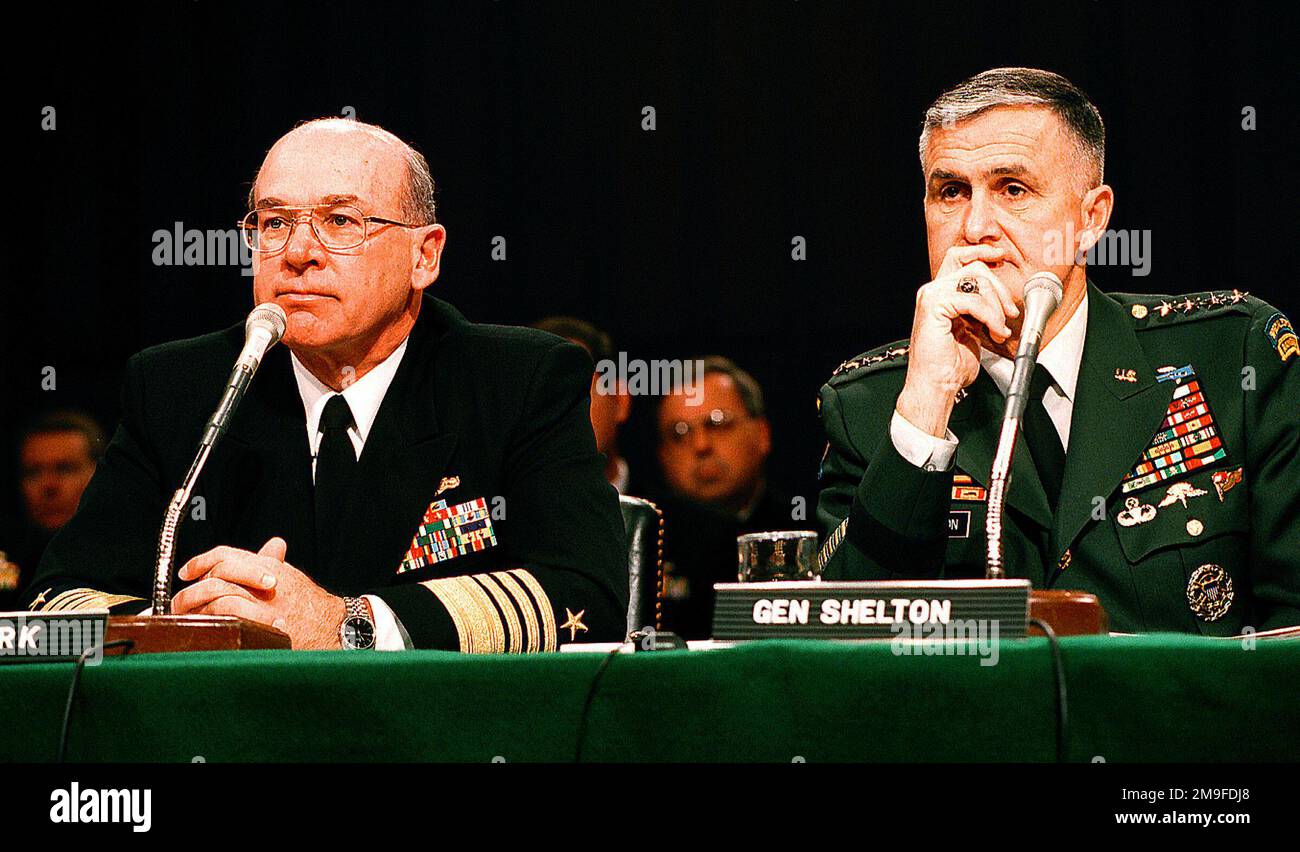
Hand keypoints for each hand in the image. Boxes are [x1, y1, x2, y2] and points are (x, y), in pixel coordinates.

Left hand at [173, 537, 345, 648]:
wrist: (333, 627)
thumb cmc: (313, 607)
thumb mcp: (293, 577)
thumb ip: (274, 563)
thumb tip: (272, 546)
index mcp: (268, 565)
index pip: (225, 554)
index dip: (201, 561)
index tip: (187, 572)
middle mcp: (263, 579)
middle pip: (216, 573)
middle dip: (192, 588)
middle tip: (180, 602)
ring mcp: (261, 601)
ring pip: (217, 594)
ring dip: (196, 605)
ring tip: (187, 617)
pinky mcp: (260, 621)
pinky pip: (227, 613)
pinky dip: (211, 618)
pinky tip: (204, 625)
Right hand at [896, 245, 1020, 437]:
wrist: (936, 386)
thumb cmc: (950, 367)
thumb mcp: (972, 331)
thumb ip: (981, 311)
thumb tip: (1002, 302)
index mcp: (940, 295)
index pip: (960, 259)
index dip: (981, 252)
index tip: (1000, 256)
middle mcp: (932, 291)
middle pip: (973, 267)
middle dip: (999, 288)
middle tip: (1010, 313)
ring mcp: (931, 296)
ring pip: (975, 279)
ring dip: (996, 305)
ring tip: (999, 329)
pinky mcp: (934, 306)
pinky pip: (973, 299)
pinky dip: (990, 315)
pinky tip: (992, 332)